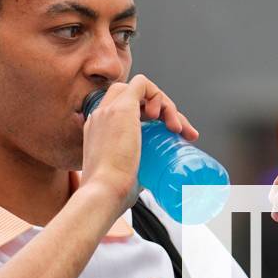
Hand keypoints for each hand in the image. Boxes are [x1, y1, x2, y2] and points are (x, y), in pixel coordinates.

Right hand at [79, 74, 197, 216]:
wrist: (103, 193)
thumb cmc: (112, 193)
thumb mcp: (127, 177)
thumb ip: (139, 170)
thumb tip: (157, 176)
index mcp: (98, 131)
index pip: (123, 110)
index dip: (147, 116)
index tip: (166, 134)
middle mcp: (100, 117)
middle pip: (134, 97)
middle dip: (161, 108)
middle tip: (179, 131)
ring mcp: (109, 110)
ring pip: (141, 90)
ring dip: (165, 104)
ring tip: (176, 129)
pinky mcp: (121, 108)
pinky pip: (143, 84)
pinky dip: (160, 96)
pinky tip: (168, 120)